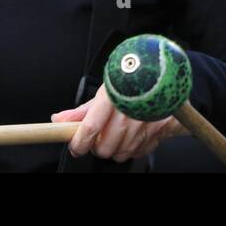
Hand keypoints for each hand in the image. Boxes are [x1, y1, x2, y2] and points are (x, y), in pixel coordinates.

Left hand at [51, 84, 180, 162]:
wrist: (167, 73)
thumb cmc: (133, 80)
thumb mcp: (108, 90)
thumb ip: (83, 110)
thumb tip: (59, 120)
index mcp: (113, 95)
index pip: (89, 129)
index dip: (79, 143)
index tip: (76, 147)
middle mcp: (130, 108)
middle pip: (105, 147)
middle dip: (100, 146)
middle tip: (103, 135)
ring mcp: (148, 119)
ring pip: (122, 152)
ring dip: (118, 147)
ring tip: (122, 132)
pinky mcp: (162, 127)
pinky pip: (141, 150)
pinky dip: (136, 147)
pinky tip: (137, 133)